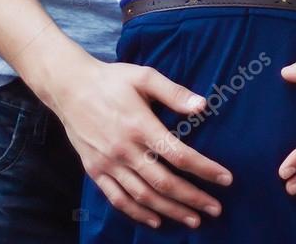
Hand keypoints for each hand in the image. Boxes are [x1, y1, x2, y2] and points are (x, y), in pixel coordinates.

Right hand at [48, 54, 232, 229]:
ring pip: (143, 196)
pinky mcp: (95, 170)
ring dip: (171, 210)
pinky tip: (155, 220)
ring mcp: (108, 163)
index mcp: (140, 125)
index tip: (225, 178)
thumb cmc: (111, 79)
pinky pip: (118, 198)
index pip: (178, 154)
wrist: (69, 86)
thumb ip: (173, 92)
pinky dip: (137, 213)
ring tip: (194, 219)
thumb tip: (202, 105)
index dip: (204, 169)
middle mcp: (124, 149)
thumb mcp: (143, 76)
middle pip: (164, 182)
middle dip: (193, 198)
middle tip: (216, 208)